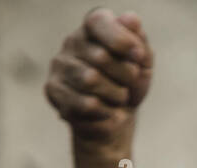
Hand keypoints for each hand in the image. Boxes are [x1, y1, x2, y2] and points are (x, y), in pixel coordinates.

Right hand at [45, 8, 153, 148]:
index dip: (122, 40)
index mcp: (94, 28)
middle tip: (130, 85)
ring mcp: (60, 65)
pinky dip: (106, 113)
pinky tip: (110, 113)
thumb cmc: (130, 85)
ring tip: (120, 99)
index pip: (99, 21)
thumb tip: (131, 19)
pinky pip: (84, 104)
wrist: (116, 119)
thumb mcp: (143, 64)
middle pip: (100, 56)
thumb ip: (139, 41)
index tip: (139, 56)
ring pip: (90, 80)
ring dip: (116, 96)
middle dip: (125, 76)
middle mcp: (72, 42)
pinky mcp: (53, 89)